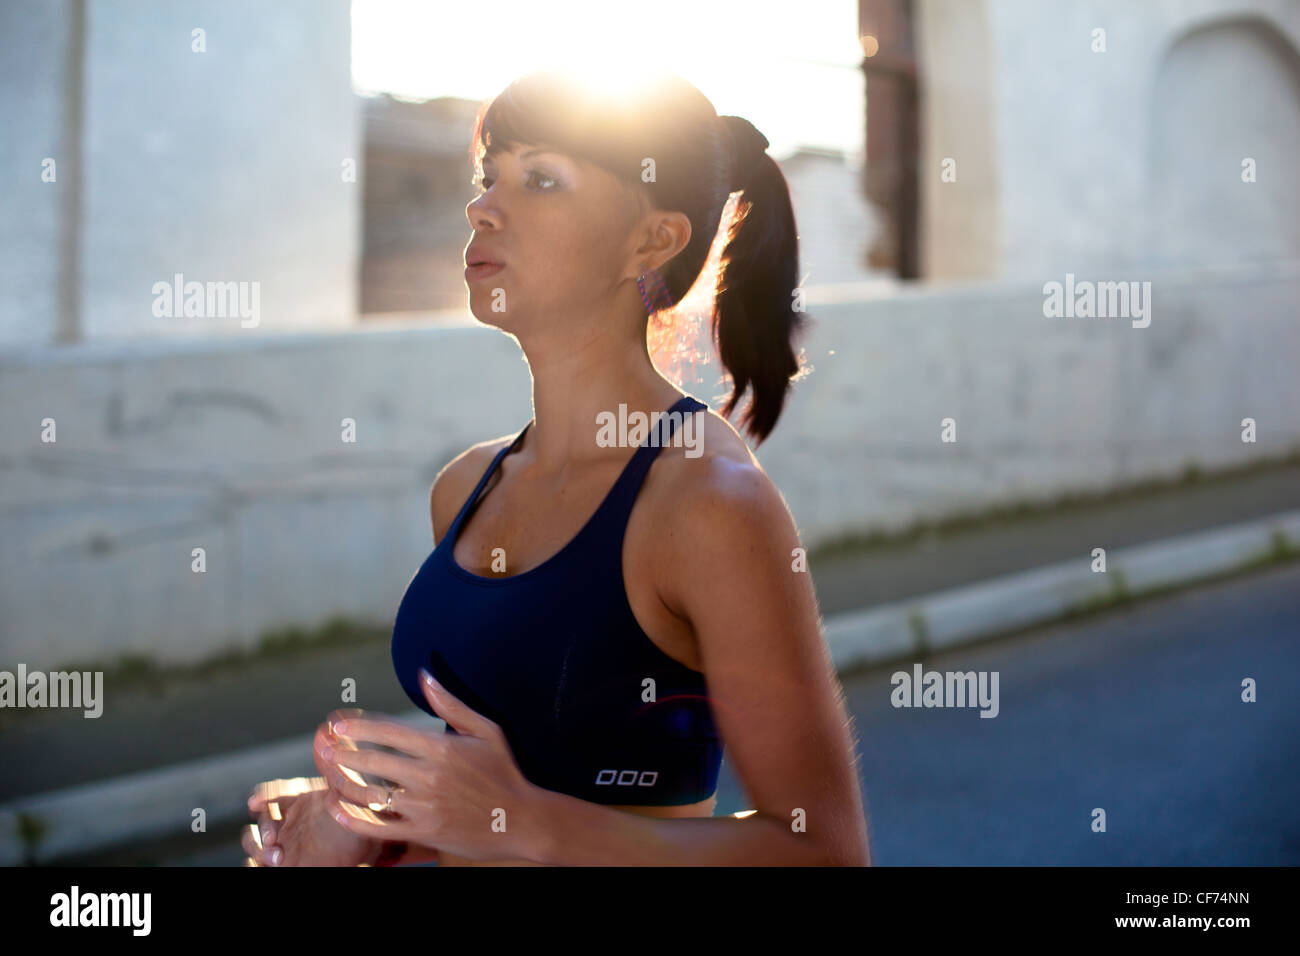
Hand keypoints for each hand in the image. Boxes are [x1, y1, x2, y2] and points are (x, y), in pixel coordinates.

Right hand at [243, 723, 380, 865]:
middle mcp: (286, 818)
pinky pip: (255, 863)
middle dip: (263, 828)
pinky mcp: (282, 861)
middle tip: (274, 838)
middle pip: (261, 818)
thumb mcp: (346, 792)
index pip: (272, 793)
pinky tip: (265, 865)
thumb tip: (327, 729)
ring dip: (258, 848)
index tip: (257, 802)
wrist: (365, 854)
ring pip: (253, 841)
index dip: (262, 797)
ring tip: (277, 858)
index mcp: (298, 798)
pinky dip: (255, 864)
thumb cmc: (356, 820)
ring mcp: (282, 841)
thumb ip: (334, 765)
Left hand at [321, 668, 546, 862]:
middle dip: (344, 753)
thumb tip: (424, 674)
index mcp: (442, 748)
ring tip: (328, 775)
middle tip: (324, 747)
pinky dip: (352, 818)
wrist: (521, 821)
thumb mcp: (486, 731)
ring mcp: (424, 807)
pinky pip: (378, 826)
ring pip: (370, 795)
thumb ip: (451, 704)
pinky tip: (336, 809)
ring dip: (343, 784)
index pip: (389, 732)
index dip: (359, 726)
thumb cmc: (504, 772)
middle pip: (373, 762)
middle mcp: (429, 777)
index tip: (338, 723)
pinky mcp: (423, 832)